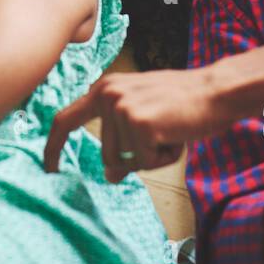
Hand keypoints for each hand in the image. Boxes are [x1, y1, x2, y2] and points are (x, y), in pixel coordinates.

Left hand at [44, 67, 227, 181]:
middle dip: (136, 158)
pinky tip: (176, 136)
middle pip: (107, 154)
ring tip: (170, 131)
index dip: (53, 147)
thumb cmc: (183, 103)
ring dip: (152, 157)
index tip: (47, 168)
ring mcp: (121, 108)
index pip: (65, 119)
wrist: (216, 91)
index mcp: (104, 89)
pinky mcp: (138, 123)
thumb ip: (119, 138)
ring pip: (126, 160)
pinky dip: (164, 158)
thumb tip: (109, 174)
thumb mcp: (142, 114)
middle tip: (163, 136)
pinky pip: (145, 162)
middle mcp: (106, 94)